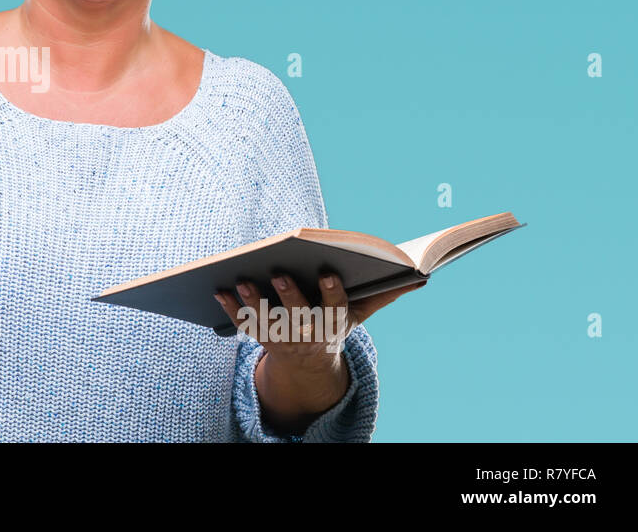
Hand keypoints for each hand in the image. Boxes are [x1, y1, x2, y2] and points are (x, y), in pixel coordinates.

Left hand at [213, 273, 425, 369]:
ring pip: (267, 320)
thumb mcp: (359, 314)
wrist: (309, 365)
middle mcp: (308, 333)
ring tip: (241, 279)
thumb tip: (419, 275)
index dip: (331, 292)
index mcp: (334, 323)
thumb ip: (383, 295)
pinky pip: (242, 324)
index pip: (335, 307)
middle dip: (289, 295)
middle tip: (279, 272)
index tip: (328, 272)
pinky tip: (218, 290)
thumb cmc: (334, 325)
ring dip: (254, 302)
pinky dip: (230, 309)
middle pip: (298, 314)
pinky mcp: (260, 338)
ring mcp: (282, 338)